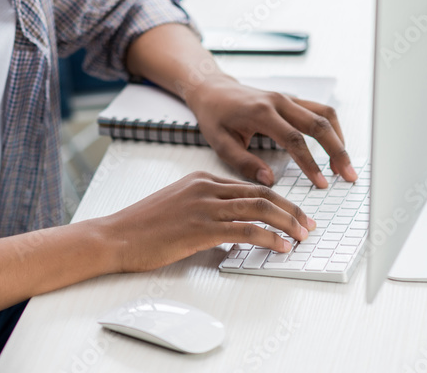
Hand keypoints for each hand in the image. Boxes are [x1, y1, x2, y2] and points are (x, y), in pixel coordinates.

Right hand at [98, 171, 315, 272]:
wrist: (117, 235)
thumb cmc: (144, 226)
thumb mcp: (179, 205)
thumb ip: (207, 209)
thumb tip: (235, 227)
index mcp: (202, 178)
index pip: (250, 186)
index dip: (278, 200)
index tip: (295, 214)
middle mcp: (206, 187)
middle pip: (261, 193)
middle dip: (290, 210)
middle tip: (308, 224)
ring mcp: (204, 206)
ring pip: (258, 208)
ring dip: (286, 223)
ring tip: (301, 236)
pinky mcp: (201, 228)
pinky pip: (245, 230)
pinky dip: (268, 238)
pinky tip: (280, 248)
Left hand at [188, 78, 357, 188]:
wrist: (213, 89)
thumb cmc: (215, 116)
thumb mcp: (220, 143)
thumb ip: (244, 163)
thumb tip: (270, 181)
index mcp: (261, 112)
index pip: (294, 139)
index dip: (310, 163)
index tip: (322, 183)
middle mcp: (278, 101)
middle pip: (318, 123)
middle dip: (337, 150)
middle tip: (348, 175)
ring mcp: (287, 97)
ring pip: (325, 113)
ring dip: (339, 138)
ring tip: (343, 165)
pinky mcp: (291, 99)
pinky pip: (319, 109)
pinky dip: (332, 128)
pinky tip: (334, 147)